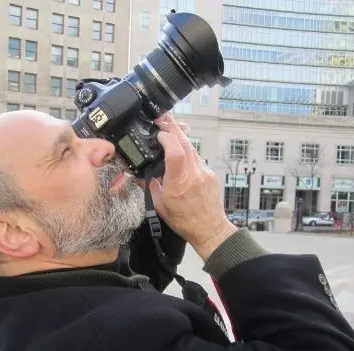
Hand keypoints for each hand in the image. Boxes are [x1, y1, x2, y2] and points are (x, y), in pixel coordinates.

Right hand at [150, 113, 236, 260]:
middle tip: (164, 118)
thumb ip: (151, 186)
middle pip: (185, 142)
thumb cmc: (185, 221)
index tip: (159, 133)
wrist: (209, 229)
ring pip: (192, 147)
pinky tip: (181, 150)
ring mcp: (204, 172)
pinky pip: (197, 157)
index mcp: (178, 183)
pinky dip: (188, 150)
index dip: (167, 137)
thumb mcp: (161, 205)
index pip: (175, 152)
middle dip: (174, 127)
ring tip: (171, 130)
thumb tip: (143, 174)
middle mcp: (193, 175)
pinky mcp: (209, 174)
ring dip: (181, 137)